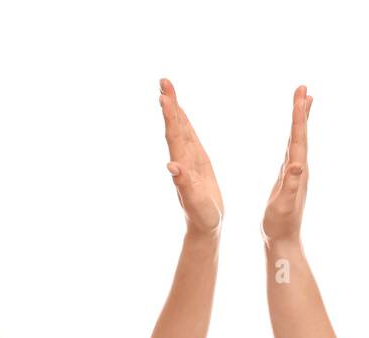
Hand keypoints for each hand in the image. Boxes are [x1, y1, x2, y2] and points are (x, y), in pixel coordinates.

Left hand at [159, 78, 223, 236]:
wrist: (205, 226)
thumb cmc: (201, 216)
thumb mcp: (194, 201)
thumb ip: (184, 184)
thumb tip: (171, 167)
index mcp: (181, 165)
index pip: (173, 135)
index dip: (169, 116)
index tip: (163, 96)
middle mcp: (182, 159)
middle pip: (175, 127)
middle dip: (170, 104)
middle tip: (163, 81)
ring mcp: (189, 160)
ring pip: (180, 129)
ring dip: (174, 110)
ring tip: (167, 89)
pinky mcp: (197, 162)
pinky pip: (189, 138)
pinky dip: (184, 123)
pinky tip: (181, 114)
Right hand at [261, 84, 312, 244]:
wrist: (283, 240)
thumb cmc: (280, 224)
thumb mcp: (284, 204)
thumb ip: (291, 184)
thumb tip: (298, 165)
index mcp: (297, 170)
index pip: (299, 137)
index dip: (299, 115)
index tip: (301, 94)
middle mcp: (299, 169)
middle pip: (301, 133)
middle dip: (301, 110)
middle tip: (303, 88)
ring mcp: (295, 173)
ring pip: (299, 140)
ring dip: (300, 120)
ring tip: (303, 102)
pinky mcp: (289, 178)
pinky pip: (293, 151)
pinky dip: (294, 137)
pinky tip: (293, 136)